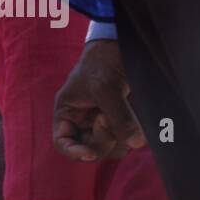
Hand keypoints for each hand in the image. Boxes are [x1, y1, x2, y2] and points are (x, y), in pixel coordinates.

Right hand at [53, 40, 145, 161]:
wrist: (121, 45)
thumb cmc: (102, 62)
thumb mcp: (105, 88)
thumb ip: (119, 117)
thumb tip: (137, 143)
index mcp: (67, 114)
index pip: (63, 142)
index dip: (74, 152)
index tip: (90, 154)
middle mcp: (83, 122)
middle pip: (91, 149)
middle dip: (102, 139)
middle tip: (107, 118)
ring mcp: (103, 122)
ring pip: (112, 146)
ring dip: (120, 135)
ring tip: (122, 110)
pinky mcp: (122, 120)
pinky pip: (128, 137)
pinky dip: (134, 133)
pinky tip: (136, 119)